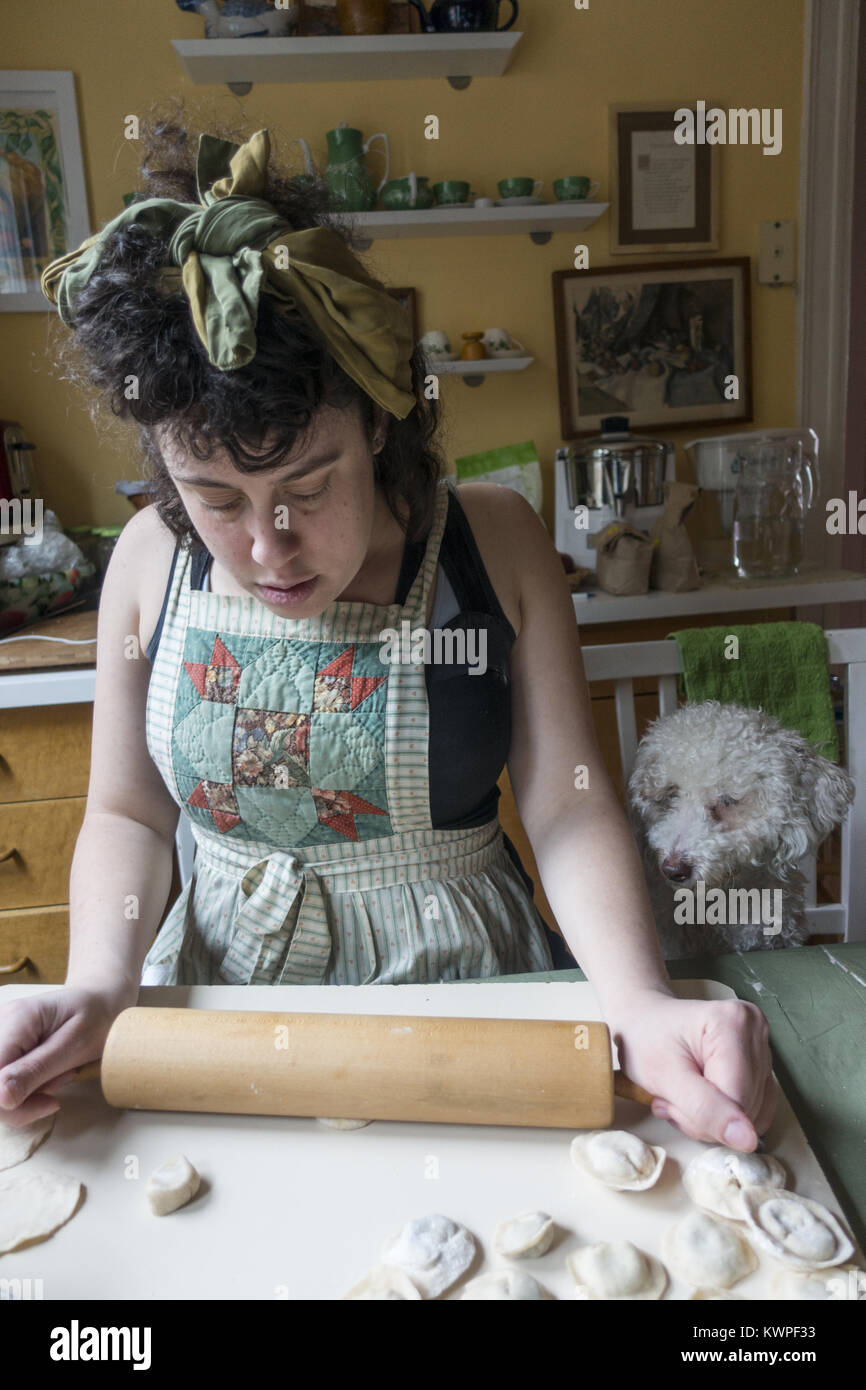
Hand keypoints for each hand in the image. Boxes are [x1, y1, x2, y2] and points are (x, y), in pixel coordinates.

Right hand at [0, 985, 133, 1126]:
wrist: (98, 1002)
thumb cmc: (94, 1018)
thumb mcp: (75, 1045)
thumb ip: (37, 1069)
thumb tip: (2, 1099)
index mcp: (16, 1018)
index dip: (9, 1099)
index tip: (50, 1102)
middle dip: (22, 1101)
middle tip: (60, 1085)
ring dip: (27, 1096)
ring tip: (60, 1075)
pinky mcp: (2, 1049)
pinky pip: (2, 1083)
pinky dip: (26, 1090)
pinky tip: (49, 1076)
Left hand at [607, 991, 775, 1149]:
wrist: (640, 1022)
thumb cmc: (645, 1039)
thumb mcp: (665, 1076)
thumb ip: (705, 1109)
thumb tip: (747, 1140)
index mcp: (734, 1021)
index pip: (739, 1098)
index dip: (706, 1117)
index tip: (671, 1103)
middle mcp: (755, 1028)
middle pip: (747, 1106)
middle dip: (706, 1116)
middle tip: (672, 1098)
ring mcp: (760, 1045)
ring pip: (752, 1112)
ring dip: (712, 1117)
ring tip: (682, 1095)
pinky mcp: (760, 1063)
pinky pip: (756, 1108)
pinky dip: (725, 1114)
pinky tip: (699, 1097)